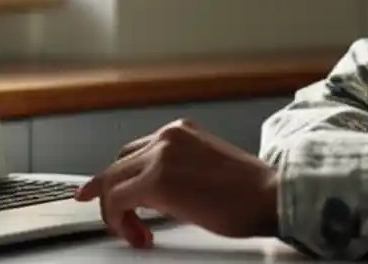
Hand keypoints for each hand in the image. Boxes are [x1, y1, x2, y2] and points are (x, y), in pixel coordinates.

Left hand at [72, 118, 278, 247]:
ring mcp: (160, 155)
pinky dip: (119, 220)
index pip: (133, 152)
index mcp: (180, 132)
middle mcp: (166, 137)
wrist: (270, 196)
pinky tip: (138, 234)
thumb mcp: (205, 169)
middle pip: (118, 165)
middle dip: (110, 196)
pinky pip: (118, 199)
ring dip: (116, 211)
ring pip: (112, 181)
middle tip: (117, 222)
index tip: (98, 191)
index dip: (115, 177)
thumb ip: (175, 173)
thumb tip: (153, 197)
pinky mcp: (157, 180)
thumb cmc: (250, 192)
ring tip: (135, 233)